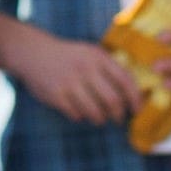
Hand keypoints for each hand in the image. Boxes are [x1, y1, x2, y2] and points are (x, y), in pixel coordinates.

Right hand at [9, 33, 140, 125]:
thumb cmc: (69, 56)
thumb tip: (135, 93)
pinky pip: (77, 115)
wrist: (32, 52)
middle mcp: (85, 68)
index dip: (135, 98)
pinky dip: (81, 116)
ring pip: (96, 112)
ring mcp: (70, 82)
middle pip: (113, 101)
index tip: (138, 110)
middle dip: (119, 114)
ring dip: (101, 118)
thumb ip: (110, 68)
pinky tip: (78, 109)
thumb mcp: (90, 53)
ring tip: (99, 116)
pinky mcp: (57, 95)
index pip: (125, 80)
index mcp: (97, 56)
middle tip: (119, 118)